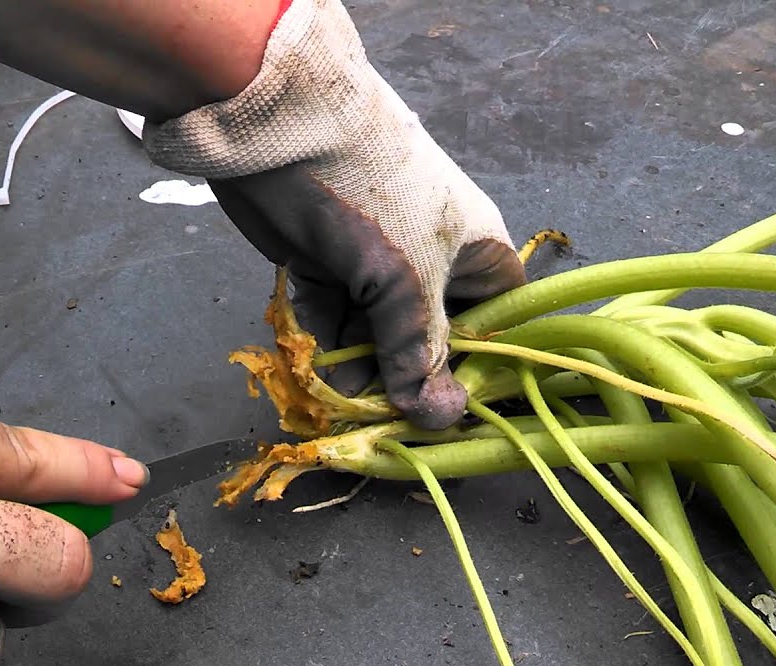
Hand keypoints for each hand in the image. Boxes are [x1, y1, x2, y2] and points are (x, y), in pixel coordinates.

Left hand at [142, 0, 526, 430]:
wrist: (280, 130)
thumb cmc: (370, 195)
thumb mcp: (407, 282)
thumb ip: (420, 354)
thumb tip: (441, 419)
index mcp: (475, 255)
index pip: (496, 327)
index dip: (478, 373)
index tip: (454, 420)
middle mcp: (430, 264)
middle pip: (426, 343)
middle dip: (402, 382)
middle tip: (381, 425)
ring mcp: (374, 266)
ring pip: (373, 338)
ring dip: (355, 372)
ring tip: (337, 405)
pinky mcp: (324, 267)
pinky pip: (331, 321)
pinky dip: (321, 345)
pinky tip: (312, 373)